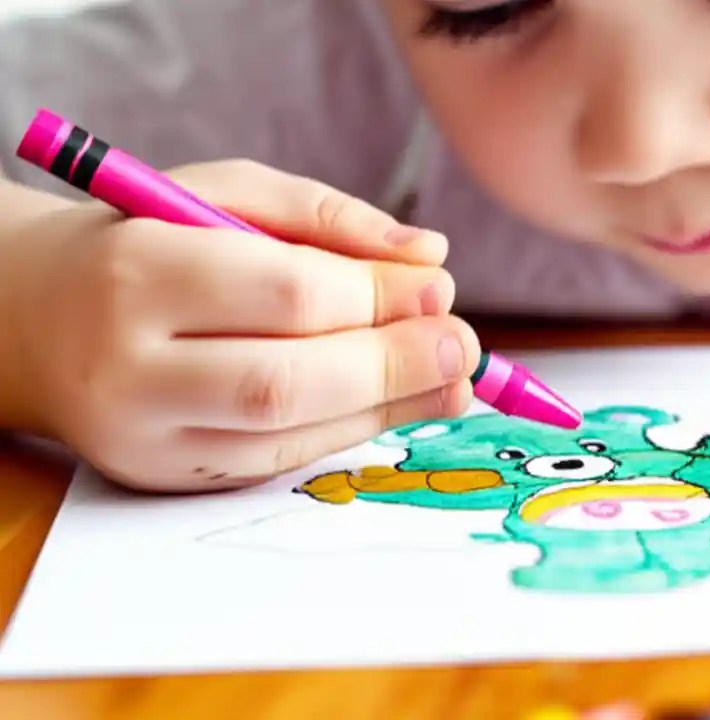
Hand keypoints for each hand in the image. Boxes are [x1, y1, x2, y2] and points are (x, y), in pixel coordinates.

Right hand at [4, 160, 479, 491]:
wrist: (39, 315)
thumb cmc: (147, 238)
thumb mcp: (225, 194)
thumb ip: (326, 219)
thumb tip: (428, 258)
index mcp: (139, 270)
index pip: (287, 295)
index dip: (379, 297)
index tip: (442, 287)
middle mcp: (130, 365)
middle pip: (289, 379)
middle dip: (395, 364)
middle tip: (465, 345)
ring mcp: (144, 434)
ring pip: (287, 432)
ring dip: (390, 407)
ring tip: (454, 379)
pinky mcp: (166, 475)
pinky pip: (277, 461)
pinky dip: (350, 431)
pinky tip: (399, 403)